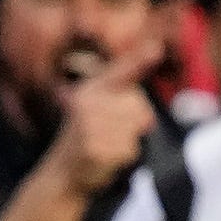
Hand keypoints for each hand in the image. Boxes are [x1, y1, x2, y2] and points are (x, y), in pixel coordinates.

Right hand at [47, 50, 158, 197]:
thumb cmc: (88, 138)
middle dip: (136, 122)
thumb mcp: (97, 109)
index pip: (120, 72)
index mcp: (90, 91)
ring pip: (137, 128)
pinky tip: (107, 158)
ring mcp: (91, 126)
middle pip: (140, 107)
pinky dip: (126, 158)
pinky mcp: (97, 148)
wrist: (63, 173)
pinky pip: (131, 149)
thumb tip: (151, 84)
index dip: (139, 59)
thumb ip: (123, 93)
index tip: (156, 47)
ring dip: (130, 141)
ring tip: (109, 145)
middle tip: (112, 133)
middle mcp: (88, 104)